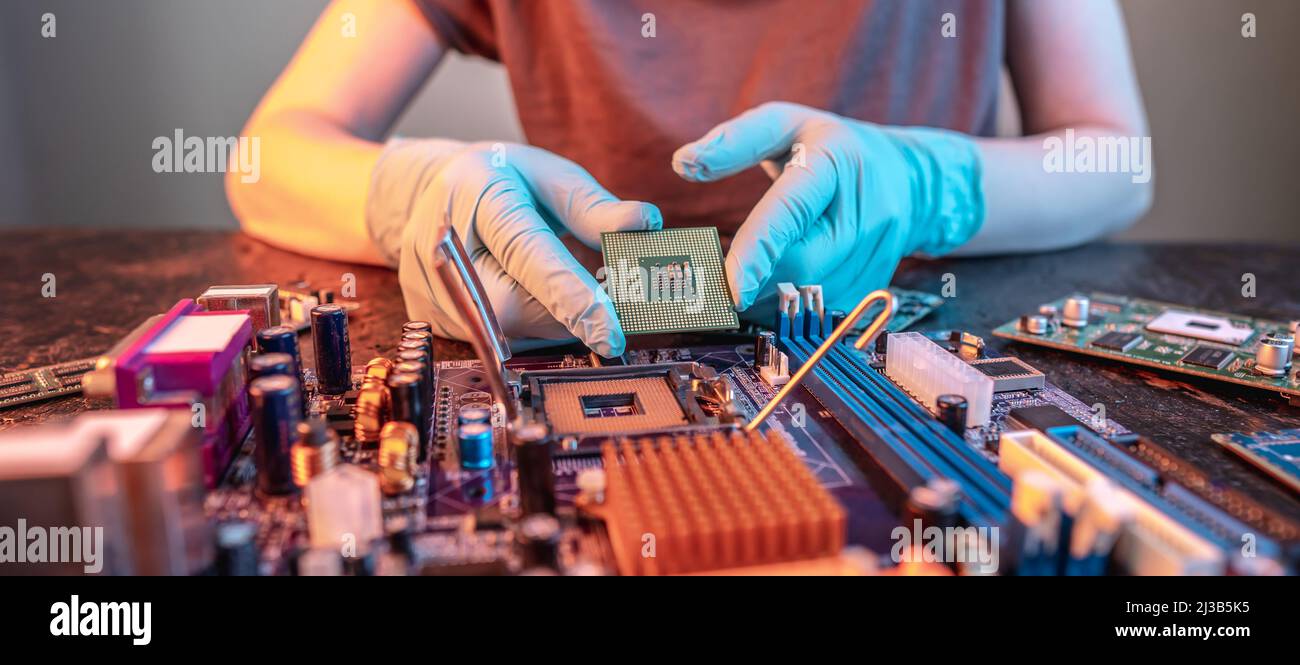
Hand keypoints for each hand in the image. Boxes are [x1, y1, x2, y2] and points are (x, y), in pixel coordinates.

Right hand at [386, 141, 661, 356]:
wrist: (424, 196)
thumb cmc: (497, 180)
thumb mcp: (547, 175)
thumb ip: (594, 207)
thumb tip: (646, 224)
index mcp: (479, 198)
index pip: (530, 256)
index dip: (573, 297)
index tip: (610, 333)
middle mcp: (449, 250)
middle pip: (519, 306)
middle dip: (577, 313)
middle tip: (617, 301)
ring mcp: (438, 291)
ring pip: (514, 331)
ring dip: (560, 322)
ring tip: (582, 294)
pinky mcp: (442, 321)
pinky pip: (503, 339)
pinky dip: (536, 327)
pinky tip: (546, 303)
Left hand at [672, 102, 983, 317]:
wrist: (908, 177)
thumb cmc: (831, 146)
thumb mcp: (786, 123)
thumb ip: (734, 140)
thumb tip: (682, 163)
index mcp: (834, 164)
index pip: (791, 212)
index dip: (758, 252)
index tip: (731, 287)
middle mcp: (864, 210)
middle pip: (802, 264)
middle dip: (757, 279)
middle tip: (721, 282)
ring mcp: (878, 250)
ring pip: (814, 294)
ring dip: (772, 298)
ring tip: (750, 282)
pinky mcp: (878, 279)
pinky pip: (828, 306)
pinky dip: (796, 305)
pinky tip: (780, 289)